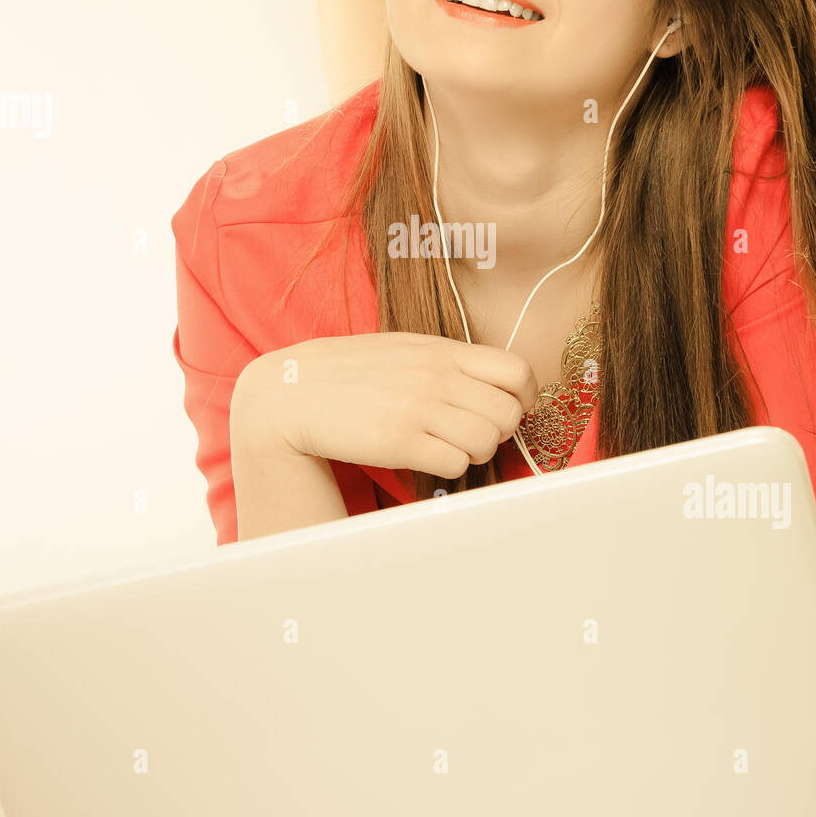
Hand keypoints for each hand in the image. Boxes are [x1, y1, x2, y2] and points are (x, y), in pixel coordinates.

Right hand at [233, 333, 539, 479]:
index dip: (525, 396)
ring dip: (474, 452)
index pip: (515, 370)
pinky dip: (449, 466)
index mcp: (440, 350)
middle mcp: (436, 376)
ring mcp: (419, 408)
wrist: (290, 394)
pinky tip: (424, 457)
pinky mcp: (401, 441)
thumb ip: (446, 361)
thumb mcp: (402, 350)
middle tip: (473, 433)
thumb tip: (495, 384)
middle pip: (509, 413)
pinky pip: (456, 463)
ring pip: (488, 441)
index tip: (514, 408)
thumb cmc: (348, 374)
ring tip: (446, 446)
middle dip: (499, 431)